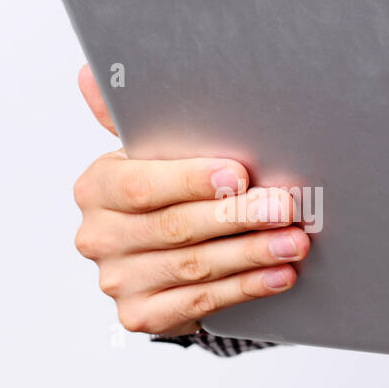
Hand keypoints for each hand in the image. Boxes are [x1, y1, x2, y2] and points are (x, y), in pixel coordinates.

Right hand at [71, 64, 310, 336]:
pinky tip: (279, 275)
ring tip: (295, 241)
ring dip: (252, 254)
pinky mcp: (140, 316)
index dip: (193, 181)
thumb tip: (92, 72)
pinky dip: (245, 288)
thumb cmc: (167, 193)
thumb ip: (134, 117)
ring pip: (194, 266)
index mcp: (96, 188)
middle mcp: (98, 237)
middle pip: (175, 227)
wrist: (164, 257)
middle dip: (238, 216)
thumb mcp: (154, 152)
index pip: (142, 185)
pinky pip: (199, 302)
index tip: (240, 175)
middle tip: (285, 208)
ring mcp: (117, 280)